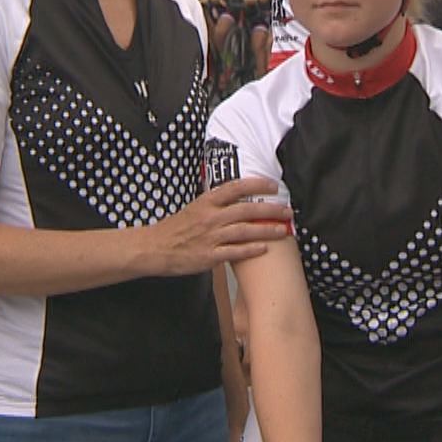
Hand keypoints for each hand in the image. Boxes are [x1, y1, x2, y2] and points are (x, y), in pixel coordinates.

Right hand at [147, 177, 290, 274]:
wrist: (155, 248)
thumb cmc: (175, 229)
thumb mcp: (194, 208)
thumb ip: (215, 203)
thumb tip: (236, 197)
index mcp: (207, 202)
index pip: (236, 187)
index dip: (257, 185)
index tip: (273, 185)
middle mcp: (211, 217)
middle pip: (246, 210)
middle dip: (270, 210)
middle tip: (287, 211)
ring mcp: (211, 237)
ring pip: (245, 231)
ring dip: (267, 230)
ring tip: (283, 230)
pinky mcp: (209, 256)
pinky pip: (235, 252)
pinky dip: (251, 250)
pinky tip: (264, 248)